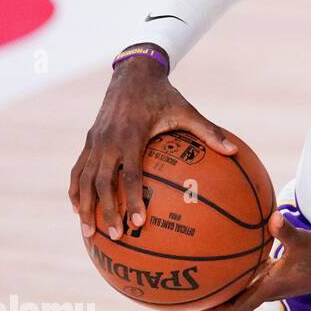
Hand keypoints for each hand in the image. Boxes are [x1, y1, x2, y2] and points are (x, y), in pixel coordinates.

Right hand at [69, 55, 237, 240]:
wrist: (133, 74)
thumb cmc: (164, 96)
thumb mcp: (187, 111)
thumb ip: (209, 132)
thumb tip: (234, 151)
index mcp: (132, 136)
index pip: (131, 174)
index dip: (133, 199)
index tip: (139, 222)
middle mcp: (108, 141)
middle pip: (103, 183)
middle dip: (107, 211)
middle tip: (117, 236)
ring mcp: (95, 141)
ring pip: (84, 179)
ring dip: (85, 206)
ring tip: (89, 232)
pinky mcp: (89, 141)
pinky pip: (78, 169)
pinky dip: (76, 190)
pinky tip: (77, 208)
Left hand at [199, 212, 310, 310]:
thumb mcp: (305, 241)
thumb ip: (286, 231)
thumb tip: (273, 217)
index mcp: (270, 288)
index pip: (237, 310)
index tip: (194, 308)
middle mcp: (269, 290)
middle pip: (233, 307)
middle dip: (211, 305)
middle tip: (188, 294)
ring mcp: (274, 284)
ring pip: (242, 294)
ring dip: (224, 292)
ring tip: (203, 279)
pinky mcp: (279, 275)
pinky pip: (252, 280)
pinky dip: (239, 277)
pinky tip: (232, 259)